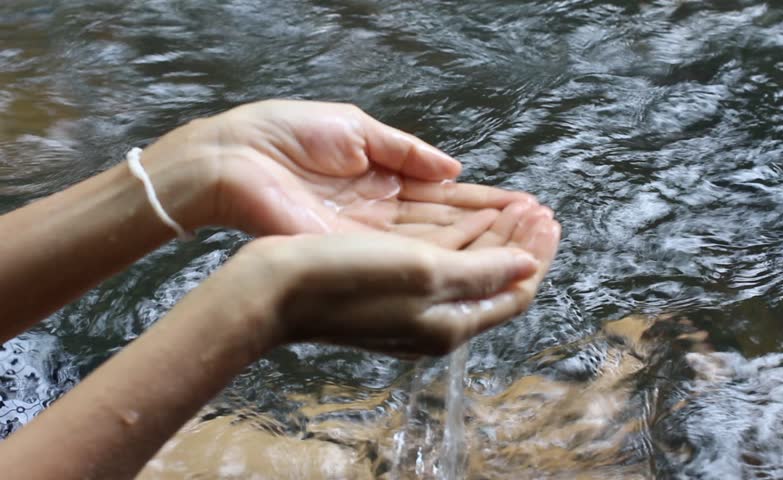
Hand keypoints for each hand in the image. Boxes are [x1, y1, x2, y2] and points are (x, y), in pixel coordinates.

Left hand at [142, 100, 534, 246]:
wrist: (232, 157)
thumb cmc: (284, 133)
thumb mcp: (359, 129)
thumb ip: (407, 151)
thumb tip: (454, 169)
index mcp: (380, 180)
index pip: (440, 197)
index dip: (480, 201)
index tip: (519, 204)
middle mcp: (381, 215)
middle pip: (446, 223)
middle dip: (492, 224)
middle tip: (538, 224)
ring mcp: (369, 237)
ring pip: (436, 244)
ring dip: (481, 242)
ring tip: (527, 238)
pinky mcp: (355, 251)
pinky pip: (409, 254)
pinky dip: (449, 254)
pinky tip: (487, 253)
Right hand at [231, 204, 559, 355]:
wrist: (272, 289)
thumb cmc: (345, 277)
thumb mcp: (422, 270)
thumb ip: (482, 271)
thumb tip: (529, 267)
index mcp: (450, 324)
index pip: (514, 290)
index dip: (536, 252)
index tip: (548, 216)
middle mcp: (435, 320)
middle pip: (494, 278)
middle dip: (519, 241)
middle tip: (537, 206)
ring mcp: (410, 305)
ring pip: (468, 267)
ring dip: (493, 235)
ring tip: (514, 204)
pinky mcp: (388, 287)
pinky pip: (439, 261)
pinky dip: (460, 237)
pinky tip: (467, 215)